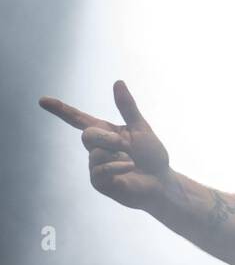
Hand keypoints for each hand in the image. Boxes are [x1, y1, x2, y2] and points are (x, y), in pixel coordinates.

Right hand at [39, 81, 172, 210]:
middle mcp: (96, 149)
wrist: (162, 182)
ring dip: (119, 155)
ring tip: (132, 162)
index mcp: (104, 133)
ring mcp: (95, 166)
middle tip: (127, 146)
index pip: (77, 119)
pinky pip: (100, 170)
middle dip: (109, 139)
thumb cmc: (152, 156)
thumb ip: (127, 107)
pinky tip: (130, 167)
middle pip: (88, 135)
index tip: (42, 100)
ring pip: (96, 154)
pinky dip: (118, 166)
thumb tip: (118, 82)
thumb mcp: (141, 128)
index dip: (60, 109)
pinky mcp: (99, 183)